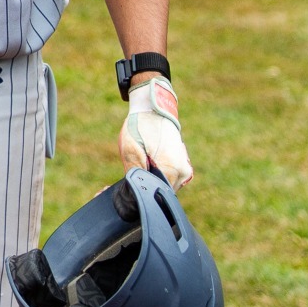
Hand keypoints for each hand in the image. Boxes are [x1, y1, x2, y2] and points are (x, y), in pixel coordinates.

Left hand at [118, 75, 192, 189]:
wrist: (154, 109)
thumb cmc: (140, 127)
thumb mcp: (131, 151)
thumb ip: (135, 175)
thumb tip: (134, 195)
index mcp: (172, 170)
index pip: (156, 197)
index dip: (139, 197)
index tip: (122, 193)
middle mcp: (183, 173)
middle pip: (160, 193)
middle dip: (144, 190)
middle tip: (126, 179)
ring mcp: (185, 170)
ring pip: (164, 187)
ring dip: (150, 183)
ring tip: (135, 170)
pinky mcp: (182, 166)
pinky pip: (168, 179)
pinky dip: (156, 177)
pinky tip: (145, 166)